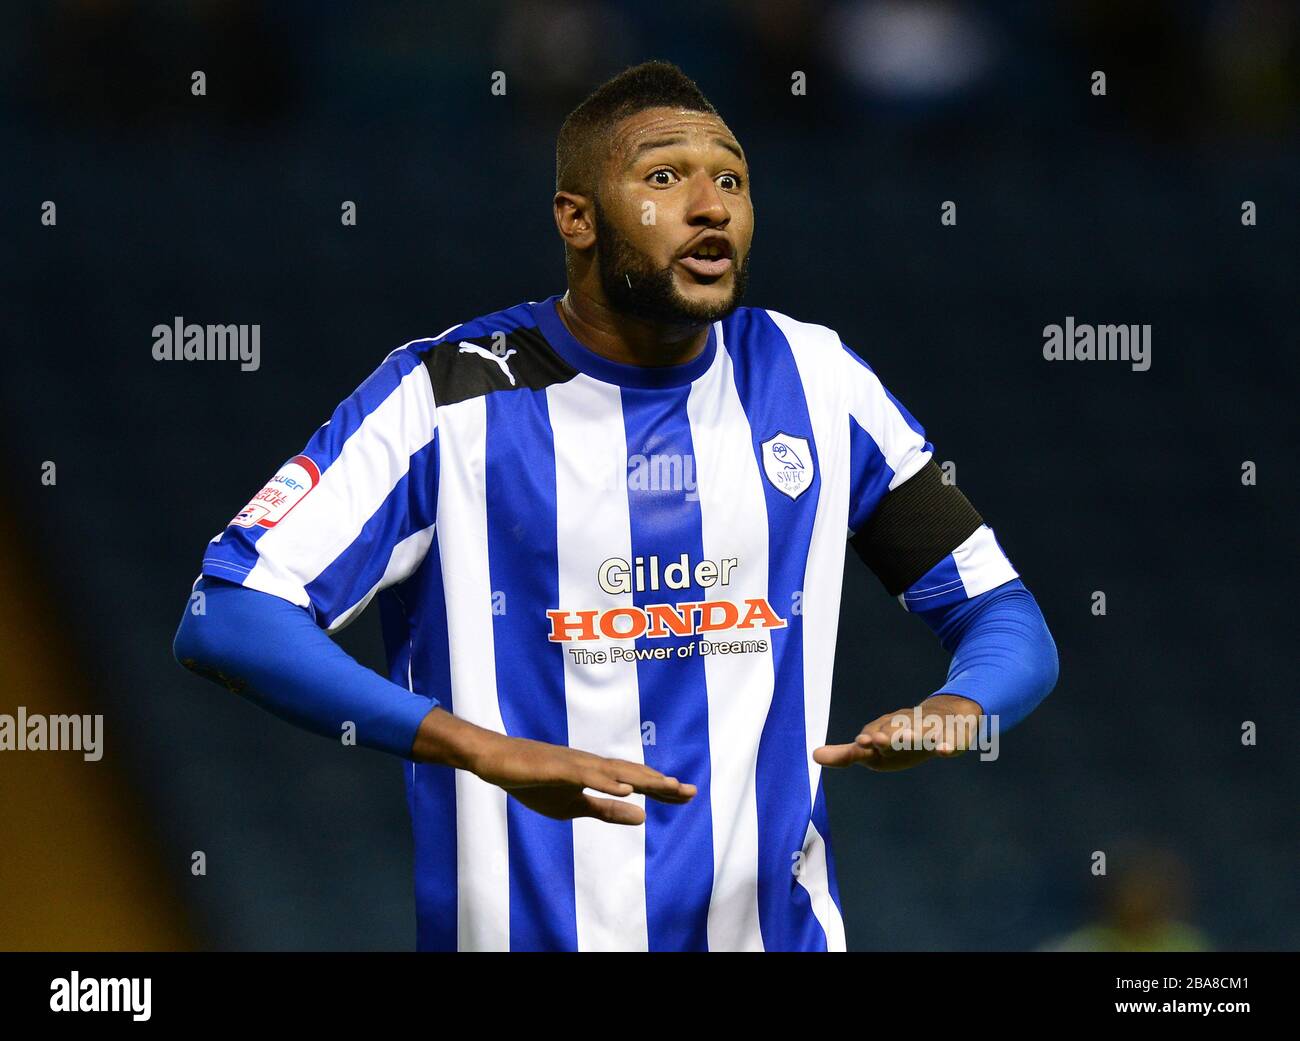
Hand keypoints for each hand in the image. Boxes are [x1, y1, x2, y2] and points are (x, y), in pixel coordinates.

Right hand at [473, 731, 695, 823]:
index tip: (688, 796)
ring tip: (667, 785)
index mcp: (597, 776)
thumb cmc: (535, 781)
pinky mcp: (558, 768)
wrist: (498, 763)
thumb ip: (606, 811)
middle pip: (632, 774)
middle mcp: (592, 765)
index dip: (661, 790)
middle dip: (661, 784)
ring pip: (614, 772)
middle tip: (691, 791)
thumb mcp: (574, 805)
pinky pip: (585, 776)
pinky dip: (606, 782)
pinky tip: (624, 789)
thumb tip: (642, 817)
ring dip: (641, 779)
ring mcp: (575, 764)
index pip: (635, 783)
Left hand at [813, 694, 982, 771]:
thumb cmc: (902, 737)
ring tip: (908, 739)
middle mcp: (907, 727)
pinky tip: (945, 751)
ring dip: (915, 736)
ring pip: (923, 733)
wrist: (944, 716)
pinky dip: (948, 744)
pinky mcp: (952, 735)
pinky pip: (951, 740)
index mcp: (887, 732)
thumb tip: (814, 756)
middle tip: (877, 740)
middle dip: (888, 736)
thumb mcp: (875, 748)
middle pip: (897, 732)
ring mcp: (930, 731)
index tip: (861, 741)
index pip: (875, 736)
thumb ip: (846, 754)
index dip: (869, 739)